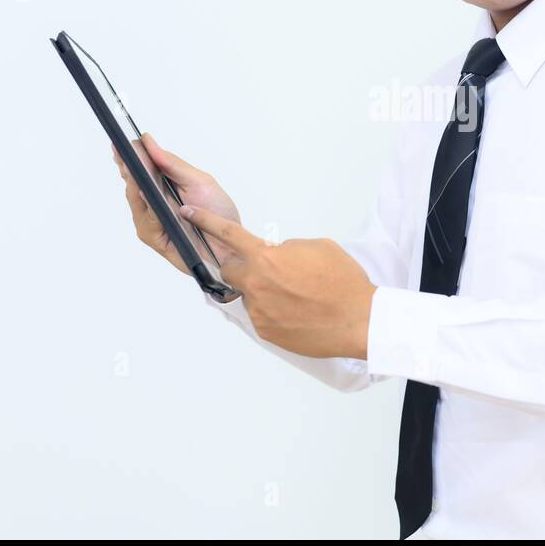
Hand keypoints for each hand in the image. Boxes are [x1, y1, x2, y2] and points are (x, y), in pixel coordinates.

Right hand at [114, 132, 243, 273]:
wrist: (232, 244)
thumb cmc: (218, 213)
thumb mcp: (199, 181)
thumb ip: (173, 164)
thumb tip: (148, 142)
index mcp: (163, 185)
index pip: (140, 167)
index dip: (130, 155)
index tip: (123, 141)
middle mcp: (153, 202)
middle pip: (133, 182)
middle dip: (127, 166)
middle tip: (123, 150)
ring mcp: (151, 220)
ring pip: (135, 199)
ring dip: (134, 183)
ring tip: (130, 165)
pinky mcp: (154, 238)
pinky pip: (147, 220)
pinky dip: (147, 206)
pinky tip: (144, 192)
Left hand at [176, 206, 376, 359]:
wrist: (357, 320)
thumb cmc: (343, 282)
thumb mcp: (317, 247)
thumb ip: (287, 247)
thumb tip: (277, 253)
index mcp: (266, 257)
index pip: (227, 234)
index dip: (205, 221)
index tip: (187, 214)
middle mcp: (256, 284)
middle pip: (231, 270)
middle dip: (243, 267)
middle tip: (269, 270)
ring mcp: (258, 310)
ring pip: (250, 295)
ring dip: (265, 292)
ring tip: (296, 295)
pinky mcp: (265, 331)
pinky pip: (261, 315)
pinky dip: (275, 311)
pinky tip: (298, 311)